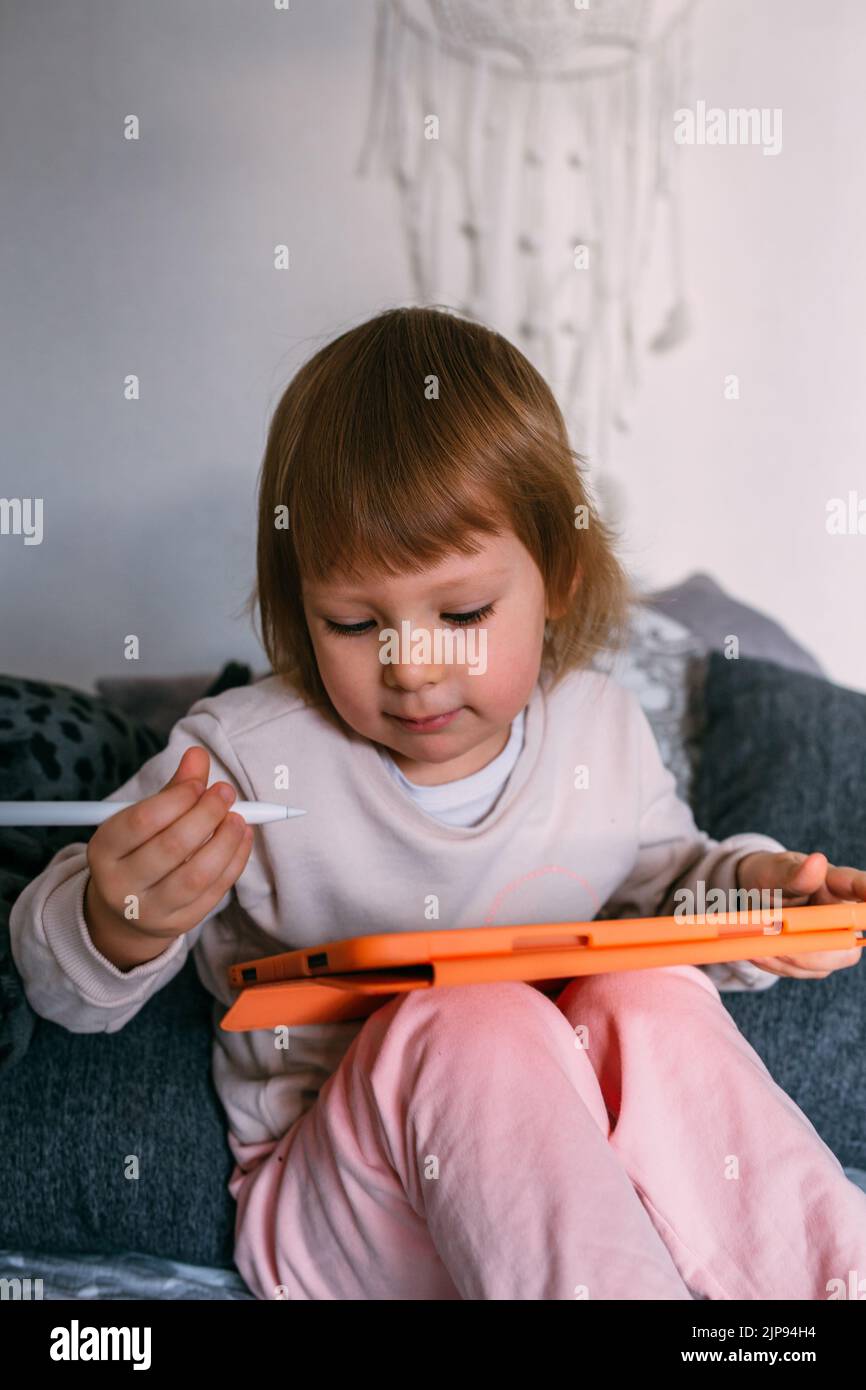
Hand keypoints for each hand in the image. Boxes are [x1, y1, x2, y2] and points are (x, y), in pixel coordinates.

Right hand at [84, 745, 252, 967]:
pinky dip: (235, 861)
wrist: (125, 911)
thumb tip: (199, 755)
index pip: (142, 821)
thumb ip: (173, 789)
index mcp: (104, 850)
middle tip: (225, 793)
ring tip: (238, 818)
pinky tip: (242, 838)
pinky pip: (214, 892)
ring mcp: (151, 909)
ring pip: (196, 875)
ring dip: (225, 840)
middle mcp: (121, 884)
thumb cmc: (138, 852)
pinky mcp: (179, 923)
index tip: (200, 783)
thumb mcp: (143, 820)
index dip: (177, 797)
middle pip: (172, 847)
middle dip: (206, 814)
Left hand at [735, 849, 864, 978]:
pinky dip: (778, 965)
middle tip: (774, 936)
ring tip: (757, 943)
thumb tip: (817, 862)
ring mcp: (836, 941)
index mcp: (840, 884)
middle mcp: (845, 915)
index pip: (861, 888)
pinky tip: (758, 952)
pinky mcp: (819, 961)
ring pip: (823, 963)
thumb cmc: (772, 876)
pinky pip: (803, 971)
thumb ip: (794, 872)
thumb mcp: (775, 870)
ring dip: (787, 957)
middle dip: (809, 946)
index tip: (865, 900)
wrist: (755, 896)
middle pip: (847, 940)